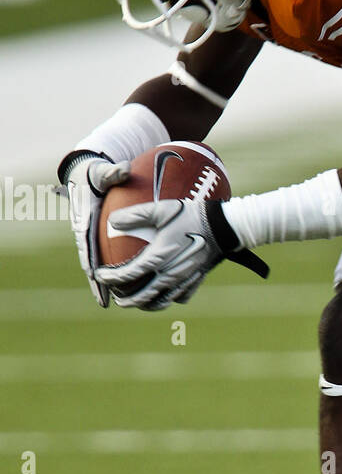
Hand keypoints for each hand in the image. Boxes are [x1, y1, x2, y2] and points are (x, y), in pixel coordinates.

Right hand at [60, 153, 131, 306]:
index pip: (86, 242)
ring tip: (110, 303)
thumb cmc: (96, 174)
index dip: (90, 259)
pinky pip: (105, 259)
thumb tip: (123, 170)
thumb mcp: (102, 172)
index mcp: (84, 219)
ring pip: (97, 265)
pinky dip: (112, 273)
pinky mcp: (97, 240)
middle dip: (97, 282)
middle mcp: (85, 232)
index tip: (94, 275)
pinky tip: (125, 287)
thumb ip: (112, 172)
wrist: (88, 177)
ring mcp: (91, 238)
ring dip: (103, 284)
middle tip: (104, 301)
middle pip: (91, 261)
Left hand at [95, 198, 267, 310]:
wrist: (224, 227)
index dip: (110, 278)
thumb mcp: (160, 210)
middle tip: (116, 297)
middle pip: (142, 296)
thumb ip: (134, 214)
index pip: (127, 275)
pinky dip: (167, 299)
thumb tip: (112, 221)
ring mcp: (183, 280)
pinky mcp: (195, 281)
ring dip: (145, 304)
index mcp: (158, 258)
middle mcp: (169, 275)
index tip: (100, 275)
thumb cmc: (191, 216)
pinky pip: (178, 297)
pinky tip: (163, 295)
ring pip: (160, 302)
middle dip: (126, 299)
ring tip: (137, 302)